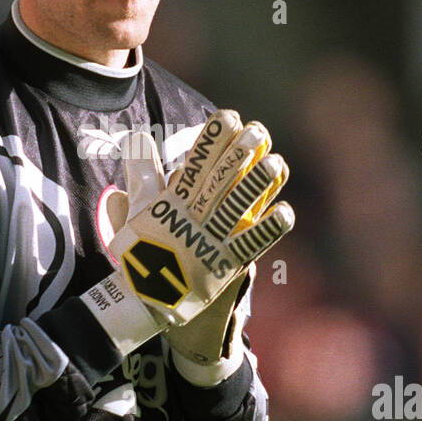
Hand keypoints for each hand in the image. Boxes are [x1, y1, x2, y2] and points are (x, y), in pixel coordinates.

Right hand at [79, 110, 293, 357]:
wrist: (142, 303)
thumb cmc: (140, 255)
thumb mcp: (136, 213)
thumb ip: (141, 176)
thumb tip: (138, 137)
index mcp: (171, 204)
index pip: (194, 165)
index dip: (211, 140)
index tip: (229, 117)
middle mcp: (191, 219)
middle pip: (218, 181)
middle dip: (237, 155)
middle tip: (258, 130)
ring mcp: (207, 241)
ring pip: (234, 208)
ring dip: (255, 187)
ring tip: (275, 162)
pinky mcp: (222, 265)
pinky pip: (248, 245)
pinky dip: (267, 230)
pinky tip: (286, 212)